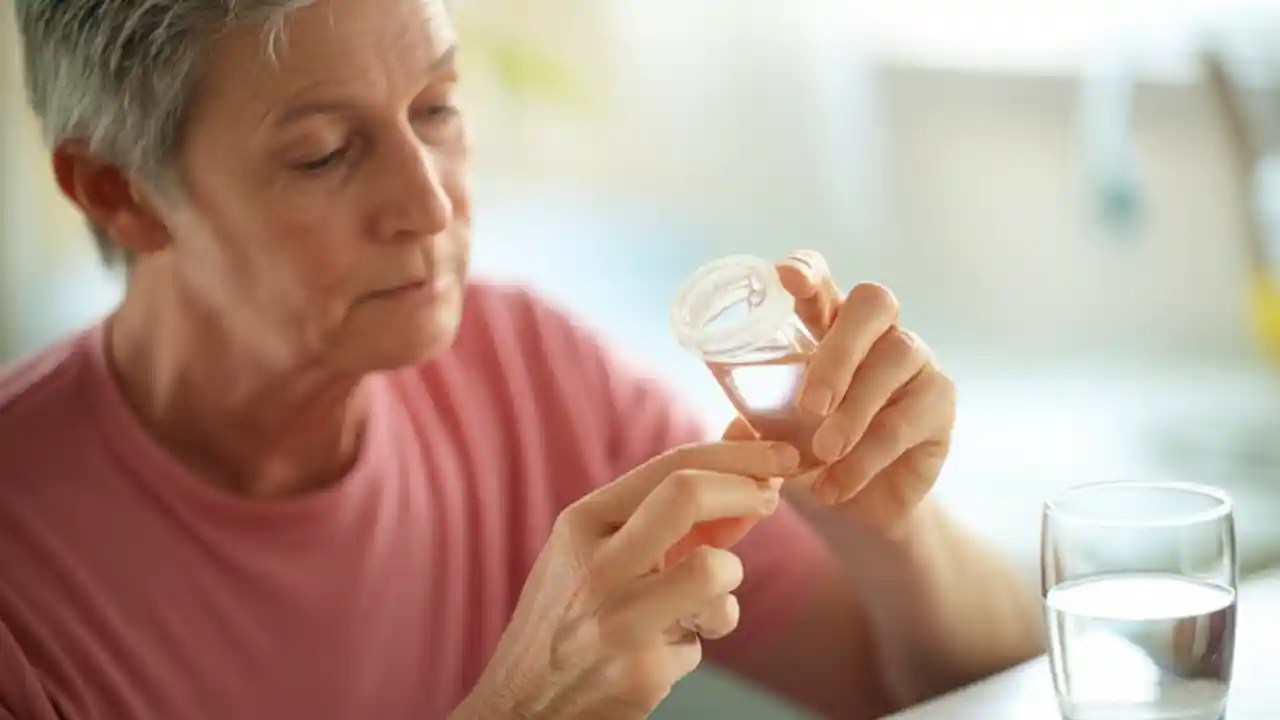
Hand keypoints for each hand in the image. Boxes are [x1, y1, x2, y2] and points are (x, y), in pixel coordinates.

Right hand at [455, 440, 799, 718]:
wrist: (521, 703)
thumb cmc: (569, 615)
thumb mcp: (598, 549)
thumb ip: (668, 509)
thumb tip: (745, 454)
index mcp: (581, 524)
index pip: (669, 467)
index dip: (736, 455)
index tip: (779, 456)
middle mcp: (594, 565)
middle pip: (688, 495)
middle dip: (746, 490)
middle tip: (770, 501)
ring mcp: (617, 620)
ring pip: (715, 572)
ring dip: (726, 585)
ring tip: (698, 603)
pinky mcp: (640, 672)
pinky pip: (702, 640)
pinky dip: (691, 642)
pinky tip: (658, 651)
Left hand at [729, 250, 956, 535]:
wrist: (859, 512)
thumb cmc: (809, 457)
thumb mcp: (771, 438)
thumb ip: (752, 423)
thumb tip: (733, 427)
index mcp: (828, 326)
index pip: (822, 283)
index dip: (807, 271)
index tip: (785, 277)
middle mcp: (876, 332)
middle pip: (873, 304)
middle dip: (839, 351)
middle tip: (809, 406)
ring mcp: (915, 361)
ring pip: (893, 362)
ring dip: (852, 413)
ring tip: (821, 454)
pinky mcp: (939, 402)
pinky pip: (904, 421)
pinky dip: (864, 458)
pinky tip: (836, 487)